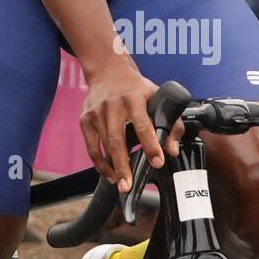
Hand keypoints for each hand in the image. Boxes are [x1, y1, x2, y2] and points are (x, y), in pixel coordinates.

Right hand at [80, 52, 182, 192]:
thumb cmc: (136, 88)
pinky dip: (100, 163)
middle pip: (117, 140)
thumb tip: (172, 150)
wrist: (109, 72)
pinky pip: (92, 147)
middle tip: (129, 186)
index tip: (158, 162)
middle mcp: (113, 105)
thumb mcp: (158, 98)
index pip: (143, 125)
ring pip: (104, 147)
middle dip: (123, 166)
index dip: (151, 145)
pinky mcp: (85, 119)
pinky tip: (109, 173)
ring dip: (113, 168)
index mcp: (134, 99)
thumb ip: (171, 123)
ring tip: (122, 183)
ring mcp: (96, 113)